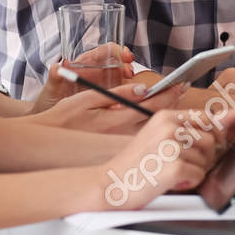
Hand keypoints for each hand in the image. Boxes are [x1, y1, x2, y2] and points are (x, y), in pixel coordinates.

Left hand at [32, 44, 137, 112]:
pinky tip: (128, 103)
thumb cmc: (51, 99)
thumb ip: (55, 77)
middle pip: (119, 64)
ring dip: (131, 83)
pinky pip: (122, 96)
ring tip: (133, 89)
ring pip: (124, 80)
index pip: (106, 51)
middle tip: (130, 74)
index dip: (118, 51)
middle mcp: (99, 72)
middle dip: (128, 66)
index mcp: (87, 64)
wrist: (51, 118)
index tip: (125, 56)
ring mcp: (106, 86)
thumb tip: (56, 67)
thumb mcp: (52, 88)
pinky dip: (128, 98)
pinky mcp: (109, 99)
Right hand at [32, 78, 182, 134]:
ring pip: (155, 130)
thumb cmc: (64, 119)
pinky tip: (163, 122)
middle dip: (174, 103)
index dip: (169, 93)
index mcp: (116, 119)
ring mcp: (123, 144)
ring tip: (180, 103)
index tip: (182, 83)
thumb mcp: (87, 100)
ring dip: (170, 117)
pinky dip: (158, 129)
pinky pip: (146, 139)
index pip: (151, 105)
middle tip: (186, 90)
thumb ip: (117, 95)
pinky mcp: (121, 151)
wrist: (48, 146)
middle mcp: (123, 134)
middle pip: (159, 119)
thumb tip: (142, 89)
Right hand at [93, 90, 234, 210]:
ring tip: (169, 172)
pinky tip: (169, 181)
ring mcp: (173, 143)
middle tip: (178, 164)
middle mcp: (172, 125)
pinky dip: (188, 183)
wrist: (107, 185)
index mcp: (169, 117)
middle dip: (205, 156)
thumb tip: (219, 134)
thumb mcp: (159, 140)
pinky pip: (198, 175)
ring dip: (195, 171)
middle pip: (214, 140)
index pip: (212, 114)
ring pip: (208, 159)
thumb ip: (187, 134)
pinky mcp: (174, 163)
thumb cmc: (135, 167)